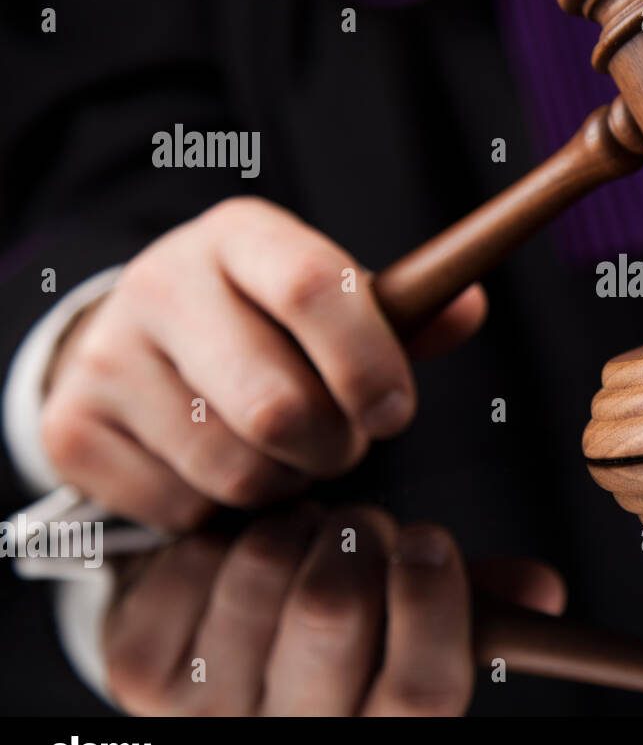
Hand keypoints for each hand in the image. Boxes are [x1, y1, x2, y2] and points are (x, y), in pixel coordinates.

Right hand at [39, 196, 487, 529]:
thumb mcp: (334, 300)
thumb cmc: (266, 323)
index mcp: (243, 236)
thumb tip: (468, 306)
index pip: (312, 289)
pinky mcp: (73, 427)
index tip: (396, 412)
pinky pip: (181, 509)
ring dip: (282, 480)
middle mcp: (163, 282)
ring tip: (280, 450)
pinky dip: (218, 508)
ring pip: (234, 469)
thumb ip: (404, 312)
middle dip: (332, 445)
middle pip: (277, 405)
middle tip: (340, 440)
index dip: (368, 363)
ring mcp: (108, 355)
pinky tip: (216, 465)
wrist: (141, 339)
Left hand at [102, 504, 565, 715]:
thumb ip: (472, 604)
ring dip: (295, 528)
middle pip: (333, 615)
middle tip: (363, 527)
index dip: (432, 604)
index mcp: (371, 737)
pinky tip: (238, 557)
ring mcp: (202, 714)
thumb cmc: (333, 636)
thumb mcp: (406, 628)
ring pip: (262, 572)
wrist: (209, 658)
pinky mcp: (141, 672)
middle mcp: (287, 742)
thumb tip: (544, 590)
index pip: (421, 691)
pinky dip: (228, 536)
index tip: (429, 540)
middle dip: (358, 542)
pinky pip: (198, 560)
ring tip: (302, 536)